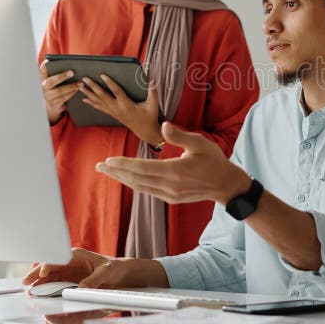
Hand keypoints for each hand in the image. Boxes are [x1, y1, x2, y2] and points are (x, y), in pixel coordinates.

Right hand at [22, 247, 163, 288]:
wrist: (120, 274)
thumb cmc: (114, 268)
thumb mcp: (106, 272)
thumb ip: (94, 279)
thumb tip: (82, 288)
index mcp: (77, 255)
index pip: (58, 257)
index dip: (49, 263)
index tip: (43, 272)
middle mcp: (69, 262)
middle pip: (49, 266)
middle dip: (36, 273)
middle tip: (26, 282)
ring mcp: (68, 272)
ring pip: (49, 276)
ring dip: (38, 282)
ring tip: (30, 290)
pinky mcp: (68, 281)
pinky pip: (54, 284)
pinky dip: (46, 288)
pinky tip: (40, 293)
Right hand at [40, 60, 78, 124]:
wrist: (53, 106)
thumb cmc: (58, 89)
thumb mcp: (57, 82)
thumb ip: (61, 75)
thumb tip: (74, 68)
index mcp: (45, 79)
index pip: (42, 70)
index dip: (44, 66)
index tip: (48, 60)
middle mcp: (44, 87)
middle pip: (51, 81)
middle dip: (62, 76)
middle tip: (72, 72)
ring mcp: (48, 96)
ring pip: (59, 91)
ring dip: (71, 86)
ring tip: (80, 83)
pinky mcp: (53, 104)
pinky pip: (63, 98)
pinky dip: (71, 93)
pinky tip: (77, 90)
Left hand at [79, 75, 161, 144]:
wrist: (145, 131)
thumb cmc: (149, 117)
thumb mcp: (154, 105)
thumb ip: (153, 93)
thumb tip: (152, 80)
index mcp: (127, 105)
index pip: (117, 92)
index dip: (110, 83)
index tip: (103, 75)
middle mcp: (117, 108)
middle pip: (102, 96)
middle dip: (93, 87)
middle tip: (84, 79)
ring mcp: (113, 112)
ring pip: (98, 101)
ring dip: (88, 93)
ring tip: (80, 86)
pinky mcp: (112, 114)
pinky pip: (99, 107)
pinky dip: (91, 102)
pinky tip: (84, 98)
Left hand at [95, 122, 250, 204]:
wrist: (225, 185)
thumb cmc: (214, 160)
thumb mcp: (200, 143)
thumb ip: (180, 135)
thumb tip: (163, 125)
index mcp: (175, 171)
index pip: (142, 168)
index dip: (123, 164)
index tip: (108, 160)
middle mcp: (169, 186)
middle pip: (136, 179)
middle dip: (116, 172)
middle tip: (99, 165)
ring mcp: (169, 194)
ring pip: (139, 187)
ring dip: (122, 179)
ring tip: (108, 171)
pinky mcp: (171, 198)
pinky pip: (147, 191)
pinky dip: (134, 183)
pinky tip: (127, 178)